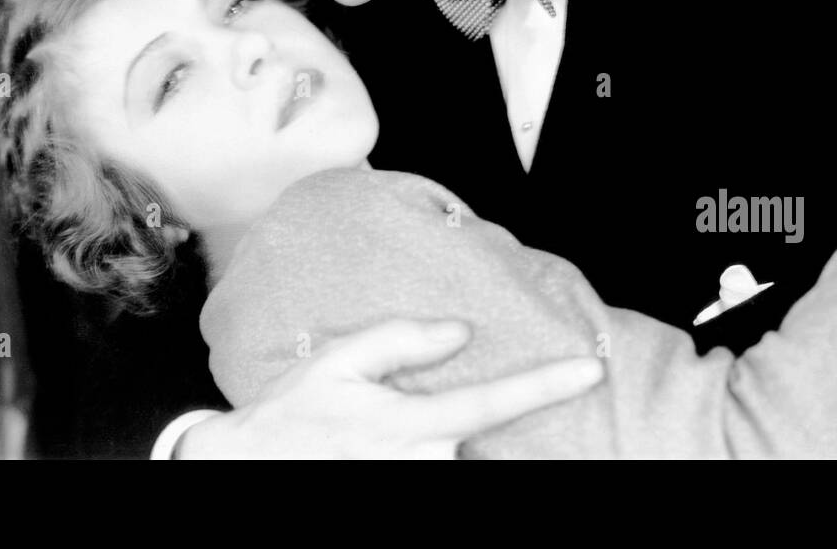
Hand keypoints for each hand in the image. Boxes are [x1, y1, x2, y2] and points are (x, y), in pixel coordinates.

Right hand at [176, 318, 603, 458]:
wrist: (245, 469)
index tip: (592, 368)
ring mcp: (414, 488)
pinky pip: (432, 472)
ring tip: (366, 444)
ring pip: (448, 459)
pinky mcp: (403, 504)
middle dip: (436, 422)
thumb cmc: (292, 414)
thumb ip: (401, 340)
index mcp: (408, 422)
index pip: (493, 401)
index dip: (547, 385)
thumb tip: (460, 332)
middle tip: (380, 422)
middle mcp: (420, 463)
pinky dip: (416, 459)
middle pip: (466, 437)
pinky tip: (372, 455)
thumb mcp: (338, 361)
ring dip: (421, 447)